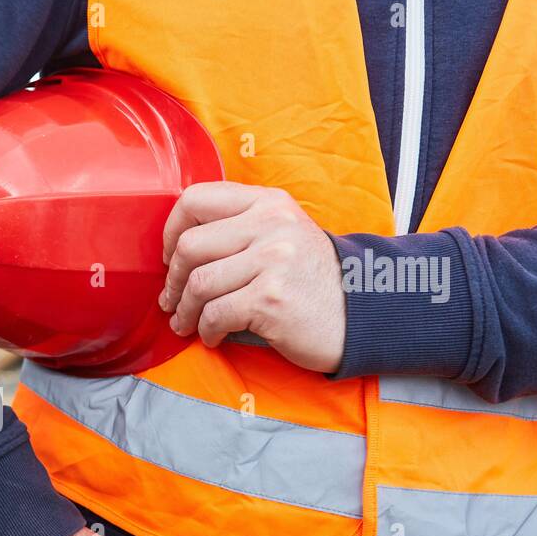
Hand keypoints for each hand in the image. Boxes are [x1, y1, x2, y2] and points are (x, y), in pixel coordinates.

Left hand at [158, 182, 346, 372]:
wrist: (365, 313)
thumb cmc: (312, 280)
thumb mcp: (284, 235)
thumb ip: (240, 228)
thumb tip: (179, 247)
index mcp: (268, 202)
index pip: (196, 199)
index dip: (171, 231)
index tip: (171, 257)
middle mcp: (271, 225)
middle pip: (189, 246)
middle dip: (174, 280)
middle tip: (172, 300)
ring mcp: (273, 261)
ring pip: (199, 284)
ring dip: (185, 311)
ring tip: (186, 324)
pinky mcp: (271, 299)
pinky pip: (216, 314)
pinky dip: (206, 330)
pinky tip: (212, 336)